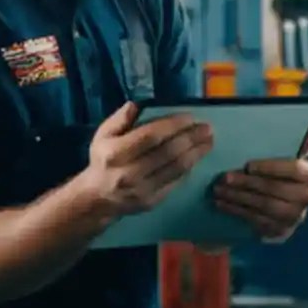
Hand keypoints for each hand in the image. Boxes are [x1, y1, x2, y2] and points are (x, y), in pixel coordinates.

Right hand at [82, 102, 213, 216]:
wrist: (98, 199)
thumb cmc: (104, 161)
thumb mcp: (102, 136)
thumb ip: (119, 119)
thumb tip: (136, 105)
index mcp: (115, 153)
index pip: (150, 136)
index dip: (172, 125)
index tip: (190, 117)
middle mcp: (129, 173)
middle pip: (168, 152)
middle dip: (191, 138)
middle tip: (208, 128)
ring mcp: (142, 190)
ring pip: (176, 168)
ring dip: (196, 153)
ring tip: (209, 141)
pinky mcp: (152, 202)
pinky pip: (176, 182)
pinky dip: (189, 168)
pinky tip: (197, 157)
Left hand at [212, 135, 307, 241]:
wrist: (283, 206)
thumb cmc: (280, 175)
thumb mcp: (286, 159)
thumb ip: (294, 147)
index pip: (294, 169)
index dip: (271, 167)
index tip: (248, 165)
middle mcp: (306, 198)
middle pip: (275, 189)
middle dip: (247, 183)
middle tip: (225, 178)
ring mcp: (293, 217)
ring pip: (264, 205)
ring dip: (238, 197)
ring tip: (219, 190)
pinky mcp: (279, 230)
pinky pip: (256, 220)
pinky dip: (237, 211)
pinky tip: (222, 204)